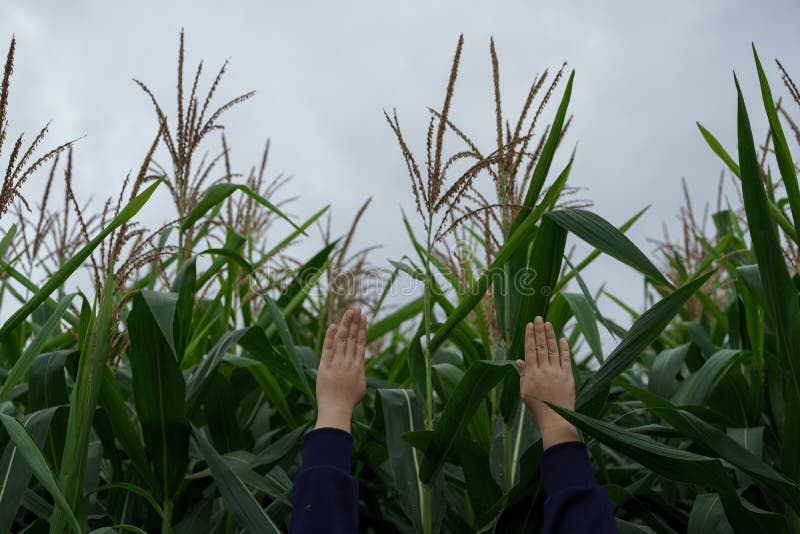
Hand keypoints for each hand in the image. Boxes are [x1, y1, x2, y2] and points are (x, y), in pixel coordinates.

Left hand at [314, 308, 366, 432]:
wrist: (337, 410)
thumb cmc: (349, 402)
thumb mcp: (360, 386)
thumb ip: (360, 372)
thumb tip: (362, 362)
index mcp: (359, 366)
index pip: (361, 342)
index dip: (362, 329)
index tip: (363, 318)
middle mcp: (349, 361)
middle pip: (352, 337)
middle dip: (355, 322)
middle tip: (357, 308)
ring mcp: (338, 362)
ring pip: (342, 339)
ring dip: (345, 324)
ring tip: (349, 312)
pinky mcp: (325, 365)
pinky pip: (328, 347)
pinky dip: (330, 336)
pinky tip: (332, 326)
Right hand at [516, 315, 579, 448]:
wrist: (555, 419)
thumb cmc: (537, 407)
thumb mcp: (524, 391)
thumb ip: (523, 374)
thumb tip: (519, 360)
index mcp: (532, 374)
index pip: (530, 350)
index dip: (530, 336)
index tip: (530, 325)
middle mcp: (544, 370)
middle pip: (541, 346)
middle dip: (539, 331)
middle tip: (539, 318)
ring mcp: (557, 373)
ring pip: (552, 350)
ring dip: (550, 336)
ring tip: (548, 324)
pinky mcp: (568, 377)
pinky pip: (566, 359)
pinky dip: (564, 348)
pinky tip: (562, 339)